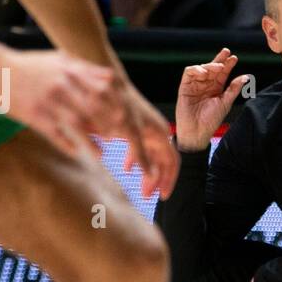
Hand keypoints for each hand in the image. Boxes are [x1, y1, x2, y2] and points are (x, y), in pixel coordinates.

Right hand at [1, 49, 119, 159]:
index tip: (126, 118)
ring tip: (101, 154)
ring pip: (77, 125)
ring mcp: (49, 102)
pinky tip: (77, 153)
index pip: (103, 89)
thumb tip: (113, 79)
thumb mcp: (60, 60)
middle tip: (120, 140)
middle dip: (110, 126)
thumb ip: (86, 69)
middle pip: (95, 108)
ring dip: (91, 142)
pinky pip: (55, 134)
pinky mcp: (35, 115)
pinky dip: (68, 145)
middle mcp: (62, 86)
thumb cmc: (32, 66)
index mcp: (71, 71)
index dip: (117, 105)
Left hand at [110, 79, 179, 198]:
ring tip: (140, 187)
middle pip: (163, 162)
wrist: (108, 84)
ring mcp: (148, 130)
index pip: (172, 163)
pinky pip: (142, 148)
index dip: (169, 180)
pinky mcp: (137, 128)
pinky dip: (137, 160)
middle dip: (157, 180)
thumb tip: (150, 176)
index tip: (163, 197)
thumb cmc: (119, 106)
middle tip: (147, 196)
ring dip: (147, 172)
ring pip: (153, 156)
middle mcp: (158, 132)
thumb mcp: (130, 133)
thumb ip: (140, 156)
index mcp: (160, 134)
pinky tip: (126, 168)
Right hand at [174, 48, 248, 151]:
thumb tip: (245, 77)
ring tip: (218, 67)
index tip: (234, 58)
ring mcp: (195, 85)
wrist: (197, 131)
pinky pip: (189, 73)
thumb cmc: (211, 120)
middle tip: (226, 53)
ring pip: (201, 68)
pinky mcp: (185, 87)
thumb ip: (233, 89)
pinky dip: (196, 70)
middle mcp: (206, 85)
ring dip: (209, 65)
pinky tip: (204, 73)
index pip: (222, 73)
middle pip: (212, 68)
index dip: (228, 65)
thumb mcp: (225, 103)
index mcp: (216, 88)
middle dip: (219, 59)